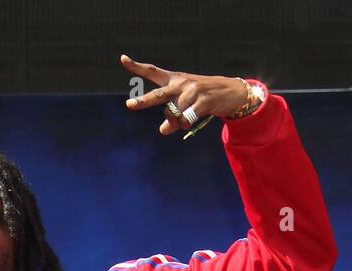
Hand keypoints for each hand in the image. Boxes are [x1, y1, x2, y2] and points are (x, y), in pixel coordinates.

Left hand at [120, 55, 250, 134]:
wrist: (229, 91)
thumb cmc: (200, 97)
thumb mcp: (183, 104)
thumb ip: (170, 117)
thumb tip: (163, 130)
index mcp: (173, 79)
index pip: (152, 71)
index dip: (136, 66)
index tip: (122, 59)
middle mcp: (180, 83)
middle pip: (158, 95)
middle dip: (143, 101)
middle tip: (129, 105)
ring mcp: (192, 91)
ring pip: (174, 115)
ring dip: (177, 123)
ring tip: (186, 117)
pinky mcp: (203, 101)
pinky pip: (186, 120)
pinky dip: (185, 125)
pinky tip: (191, 121)